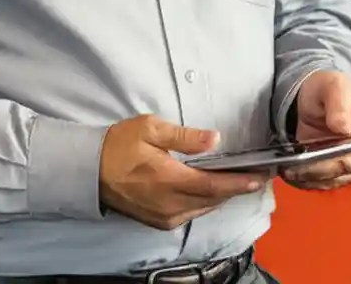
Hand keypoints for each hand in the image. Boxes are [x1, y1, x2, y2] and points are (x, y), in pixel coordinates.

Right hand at [100, 115, 268, 230]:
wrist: (88, 171)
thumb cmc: (118, 145)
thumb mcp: (149, 129)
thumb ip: (184, 136)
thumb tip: (214, 139)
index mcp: (169, 180)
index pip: (215, 185)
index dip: (241, 183)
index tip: (262, 177)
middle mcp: (170, 204)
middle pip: (214, 200)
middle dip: (236, 188)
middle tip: (256, 176)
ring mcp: (165, 217)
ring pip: (204, 209)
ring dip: (221, 196)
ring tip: (237, 181)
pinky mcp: (159, 222)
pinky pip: (191, 214)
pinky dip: (204, 203)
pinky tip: (210, 191)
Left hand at [282, 70, 350, 190]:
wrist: (313, 95)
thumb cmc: (329, 88)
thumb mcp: (335, 86)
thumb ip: (340, 105)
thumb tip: (343, 129)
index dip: (348, 158)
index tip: (327, 156)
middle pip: (348, 169)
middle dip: (323, 169)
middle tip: (300, 165)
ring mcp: (348, 162)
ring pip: (333, 179)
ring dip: (311, 177)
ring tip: (291, 170)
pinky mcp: (331, 169)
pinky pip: (321, 181)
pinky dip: (306, 180)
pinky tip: (291, 173)